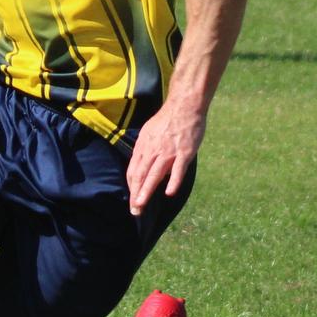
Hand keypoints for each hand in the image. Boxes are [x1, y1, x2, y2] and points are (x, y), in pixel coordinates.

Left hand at [125, 99, 204, 215]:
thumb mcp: (149, 132)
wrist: (184, 106)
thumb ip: (146, 149)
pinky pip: (178, 169)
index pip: (134, 170)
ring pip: (155, 174)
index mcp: (143, 146)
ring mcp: (169, 152)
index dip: (132, 186)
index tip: (132, 199)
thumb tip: (144, 166)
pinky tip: (169, 193)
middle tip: (134, 210)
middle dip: (136, 194)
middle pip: (141, 175)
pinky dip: (173, 181)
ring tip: (141, 205)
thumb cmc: (167, 120)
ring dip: (146, 191)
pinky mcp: (184, 152)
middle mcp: (153, 150)